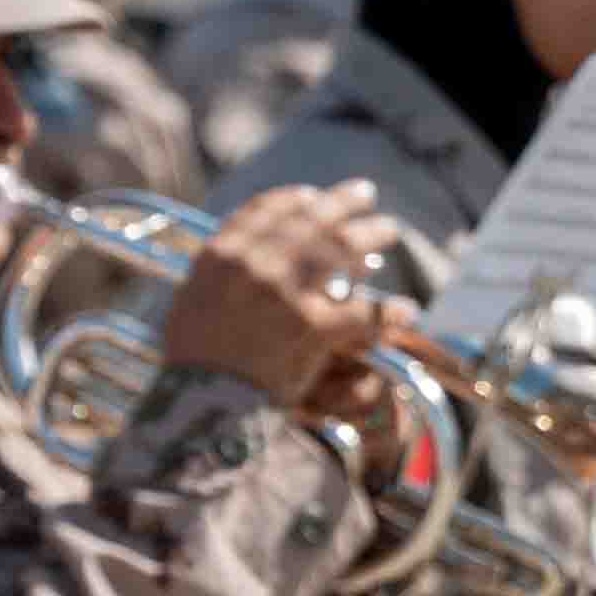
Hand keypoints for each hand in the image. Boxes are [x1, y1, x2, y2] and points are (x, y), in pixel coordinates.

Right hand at [162, 179, 398, 412]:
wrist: (199, 401)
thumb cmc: (191, 358)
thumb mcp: (190, 301)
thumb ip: (218, 273)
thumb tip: (240, 260)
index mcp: (221, 255)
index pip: (264, 211)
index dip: (294, 199)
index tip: (314, 195)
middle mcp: (254, 264)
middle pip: (310, 220)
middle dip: (342, 203)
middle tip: (365, 195)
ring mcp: (285, 293)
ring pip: (341, 249)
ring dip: (370, 234)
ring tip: (388, 230)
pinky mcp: (313, 326)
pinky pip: (364, 312)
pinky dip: (388, 311)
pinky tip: (404, 309)